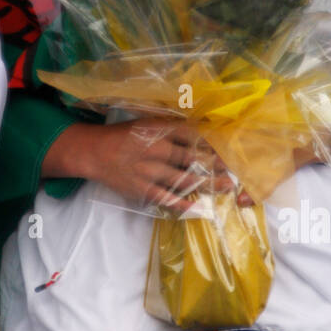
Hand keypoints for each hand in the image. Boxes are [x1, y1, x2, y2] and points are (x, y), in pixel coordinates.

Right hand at [42, 117, 254, 213]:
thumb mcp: (146, 122)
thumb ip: (170, 127)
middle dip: (215, 165)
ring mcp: (149, 171)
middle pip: (191, 158)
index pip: (192, 135)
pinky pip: (166, 198)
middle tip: (236, 169)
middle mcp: (156, 149)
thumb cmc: (124, 136)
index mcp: (158, 130)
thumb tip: (201, 128)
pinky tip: (200, 208)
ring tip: (227, 186)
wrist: (94, 152)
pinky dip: (184, 204)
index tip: (230, 147)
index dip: (212, 142)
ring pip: (183, 179)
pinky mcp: (142, 189)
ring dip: (207, 184)